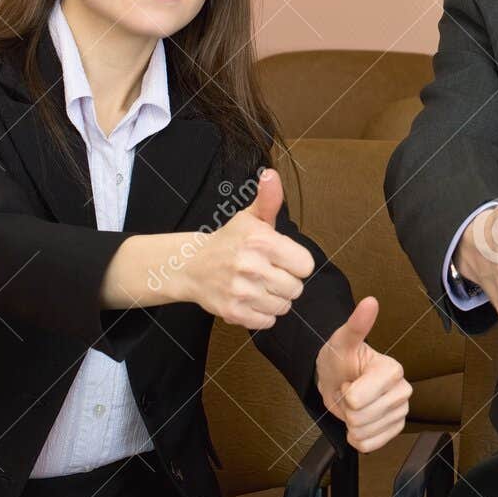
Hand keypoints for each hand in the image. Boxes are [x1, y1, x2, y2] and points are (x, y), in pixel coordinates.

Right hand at [177, 168, 313, 329]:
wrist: (191, 266)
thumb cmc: (229, 241)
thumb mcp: (251, 218)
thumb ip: (269, 199)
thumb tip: (271, 175)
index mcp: (260, 241)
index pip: (306, 265)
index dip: (296, 263)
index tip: (281, 258)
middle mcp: (250, 266)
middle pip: (296, 288)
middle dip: (286, 282)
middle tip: (268, 272)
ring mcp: (241, 291)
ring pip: (284, 306)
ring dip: (275, 299)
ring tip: (259, 285)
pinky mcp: (233, 313)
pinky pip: (267, 321)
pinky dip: (263, 314)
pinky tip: (250, 299)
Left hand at [317, 297, 412, 452]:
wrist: (339, 379)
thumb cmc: (340, 359)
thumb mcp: (342, 342)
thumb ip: (357, 324)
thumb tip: (370, 302)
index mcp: (392, 370)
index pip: (357, 399)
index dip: (345, 393)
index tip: (349, 378)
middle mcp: (403, 390)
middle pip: (359, 418)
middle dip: (346, 408)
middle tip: (349, 390)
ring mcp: (400, 412)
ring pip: (363, 432)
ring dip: (350, 422)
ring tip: (354, 403)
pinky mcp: (395, 429)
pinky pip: (369, 445)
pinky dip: (357, 437)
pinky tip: (359, 420)